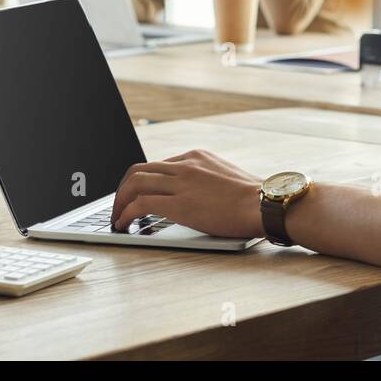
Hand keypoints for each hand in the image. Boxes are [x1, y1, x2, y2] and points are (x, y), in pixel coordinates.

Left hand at [111, 150, 263, 238]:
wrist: (264, 203)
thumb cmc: (254, 198)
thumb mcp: (226, 177)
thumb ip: (206, 181)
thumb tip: (197, 197)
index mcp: (196, 156)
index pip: (158, 165)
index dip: (142, 182)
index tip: (137, 195)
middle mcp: (185, 165)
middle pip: (139, 170)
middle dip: (123, 188)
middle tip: (119, 205)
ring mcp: (180, 182)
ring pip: (134, 183)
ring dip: (119, 201)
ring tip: (116, 218)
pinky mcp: (178, 204)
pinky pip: (140, 204)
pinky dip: (125, 214)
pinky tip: (123, 224)